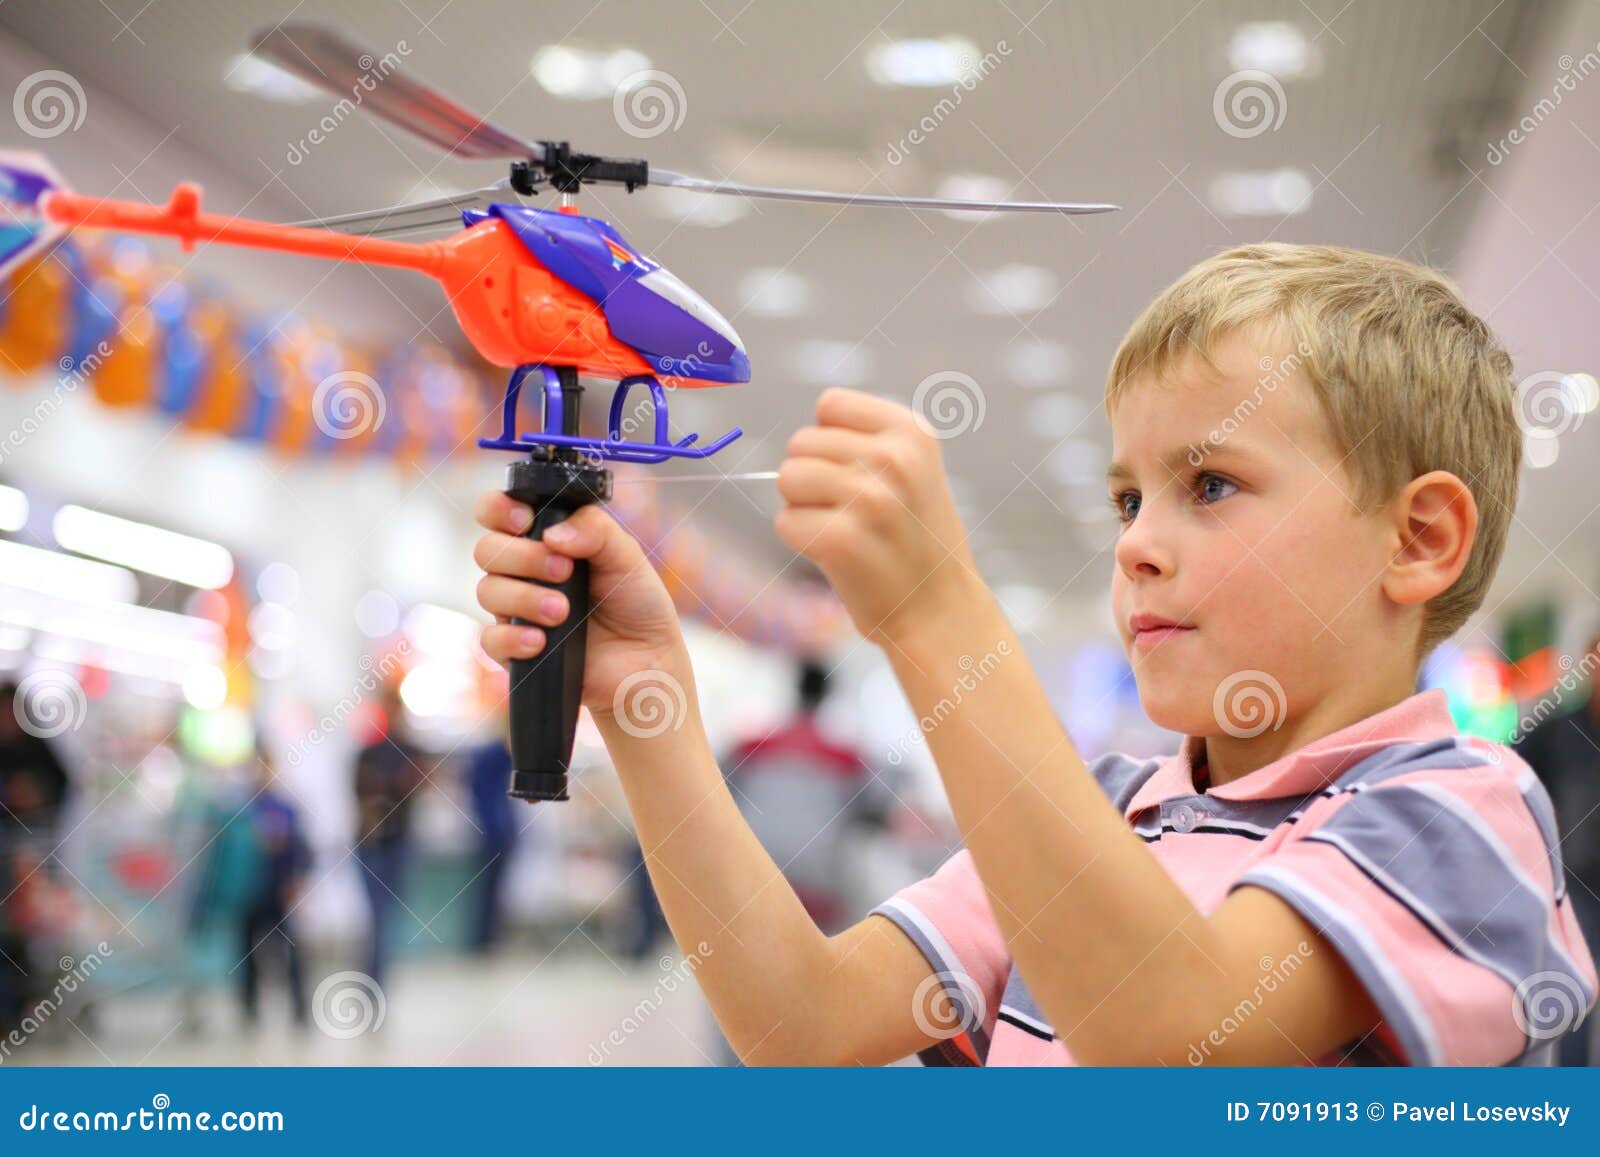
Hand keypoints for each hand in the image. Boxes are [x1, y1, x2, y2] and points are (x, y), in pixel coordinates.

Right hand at [473, 496, 688, 720]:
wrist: (647, 660)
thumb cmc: (636, 603)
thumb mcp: (627, 556)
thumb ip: (595, 530)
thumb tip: (553, 533)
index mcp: (545, 538)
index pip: (498, 512)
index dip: (498, 509)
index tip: (524, 520)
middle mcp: (523, 571)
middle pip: (488, 550)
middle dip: (523, 557)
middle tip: (564, 572)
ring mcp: (516, 610)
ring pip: (487, 591)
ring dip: (524, 597)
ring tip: (562, 612)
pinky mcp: (514, 648)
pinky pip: (490, 639)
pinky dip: (513, 637)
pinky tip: (540, 641)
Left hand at [775, 388, 983, 643]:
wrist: (941, 612)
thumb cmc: (916, 541)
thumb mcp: (914, 472)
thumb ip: (866, 441)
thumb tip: (801, 440)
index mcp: (912, 432)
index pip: (830, 406)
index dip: (830, 442)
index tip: (861, 476)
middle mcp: (893, 458)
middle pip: (800, 443)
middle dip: (814, 478)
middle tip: (853, 514)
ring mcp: (868, 498)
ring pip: (787, 478)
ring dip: (804, 507)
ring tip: (844, 530)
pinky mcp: (841, 539)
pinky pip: (785, 522)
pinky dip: (801, 542)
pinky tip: (838, 556)